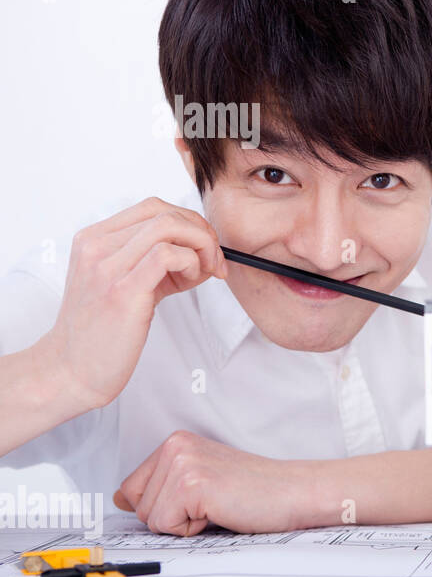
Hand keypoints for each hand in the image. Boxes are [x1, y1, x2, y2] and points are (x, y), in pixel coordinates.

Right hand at [40, 197, 228, 411]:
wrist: (72, 369)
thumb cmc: (102, 330)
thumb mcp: (124, 283)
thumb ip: (155, 262)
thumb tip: (203, 251)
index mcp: (93, 240)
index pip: (152, 208)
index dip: (189, 222)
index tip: (205, 247)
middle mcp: (95, 247)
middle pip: (163, 212)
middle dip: (201, 231)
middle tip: (214, 259)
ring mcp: (106, 267)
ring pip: (168, 226)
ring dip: (201, 245)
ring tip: (205, 271)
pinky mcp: (122, 290)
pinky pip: (167, 254)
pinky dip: (191, 261)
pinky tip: (191, 280)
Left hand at [114, 431, 309, 535]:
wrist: (293, 492)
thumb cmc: (254, 492)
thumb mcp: (200, 481)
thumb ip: (160, 485)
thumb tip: (119, 498)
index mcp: (176, 442)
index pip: (131, 489)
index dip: (163, 506)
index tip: (198, 498)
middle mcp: (175, 446)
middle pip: (137, 506)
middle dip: (172, 516)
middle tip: (212, 503)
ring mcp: (182, 463)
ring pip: (150, 518)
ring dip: (183, 523)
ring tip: (217, 506)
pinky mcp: (191, 484)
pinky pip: (166, 525)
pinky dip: (192, 529)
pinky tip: (219, 511)